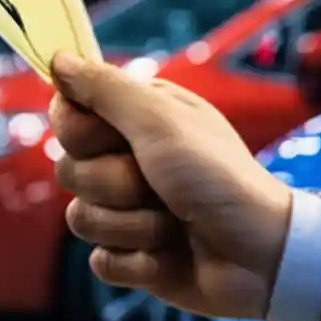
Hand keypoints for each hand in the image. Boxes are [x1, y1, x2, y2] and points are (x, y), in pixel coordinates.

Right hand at [50, 53, 292, 320]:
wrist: (262, 255)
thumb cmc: (218, 176)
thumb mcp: (160, 121)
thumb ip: (105, 88)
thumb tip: (58, 59)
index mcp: (134, 120)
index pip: (67, 115)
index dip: (79, 130)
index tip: (112, 135)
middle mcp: (125, 160)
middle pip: (69, 169)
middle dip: (114, 183)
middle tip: (158, 182)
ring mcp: (127, 210)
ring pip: (80, 218)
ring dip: (132, 225)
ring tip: (172, 222)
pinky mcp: (131, 255)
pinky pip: (101, 260)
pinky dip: (136, 261)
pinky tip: (168, 254)